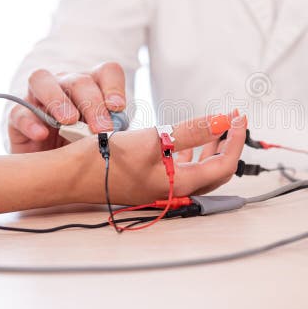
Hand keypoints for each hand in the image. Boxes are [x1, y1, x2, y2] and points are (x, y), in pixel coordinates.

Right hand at [8, 62, 126, 153]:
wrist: (49, 169)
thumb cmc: (80, 148)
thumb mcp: (99, 139)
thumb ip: (111, 131)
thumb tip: (123, 132)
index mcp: (92, 87)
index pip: (106, 72)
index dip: (114, 87)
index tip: (118, 107)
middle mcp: (65, 85)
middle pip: (79, 80)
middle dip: (92, 104)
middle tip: (102, 128)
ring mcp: (38, 97)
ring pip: (42, 80)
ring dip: (59, 100)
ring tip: (69, 121)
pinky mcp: (18, 116)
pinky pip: (20, 111)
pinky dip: (31, 122)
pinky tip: (42, 134)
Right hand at [67, 111, 246, 203]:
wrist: (68, 175)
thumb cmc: (105, 160)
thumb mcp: (152, 139)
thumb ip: (191, 131)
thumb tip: (222, 122)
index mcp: (179, 184)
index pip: (223, 165)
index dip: (236, 141)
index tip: (239, 118)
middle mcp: (173, 190)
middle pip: (215, 170)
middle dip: (228, 143)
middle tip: (234, 120)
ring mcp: (161, 187)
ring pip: (198, 169)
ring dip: (210, 147)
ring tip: (217, 125)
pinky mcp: (148, 181)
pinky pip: (180, 168)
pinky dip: (190, 152)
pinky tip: (186, 139)